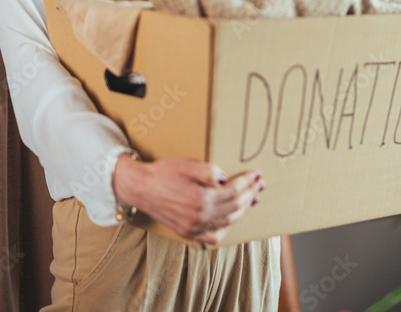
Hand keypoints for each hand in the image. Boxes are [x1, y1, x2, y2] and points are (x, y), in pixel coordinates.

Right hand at [113, 155, 263, 244]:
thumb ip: (210, 171)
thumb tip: (226, 178)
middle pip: (234, 206)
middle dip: (250, 193)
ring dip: (243, 210)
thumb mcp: (187, 165)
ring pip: (227, 221)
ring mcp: (193, 227)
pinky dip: (226, 227)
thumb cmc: (162, 173)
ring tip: (252, 198)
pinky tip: (232, 217)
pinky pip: (213, 236)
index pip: (234, 191)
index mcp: (200, 199)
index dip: (248, 181)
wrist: (140, 188)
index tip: (257, 174)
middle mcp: (199, 216)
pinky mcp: (187, 232)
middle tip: (260, 184)